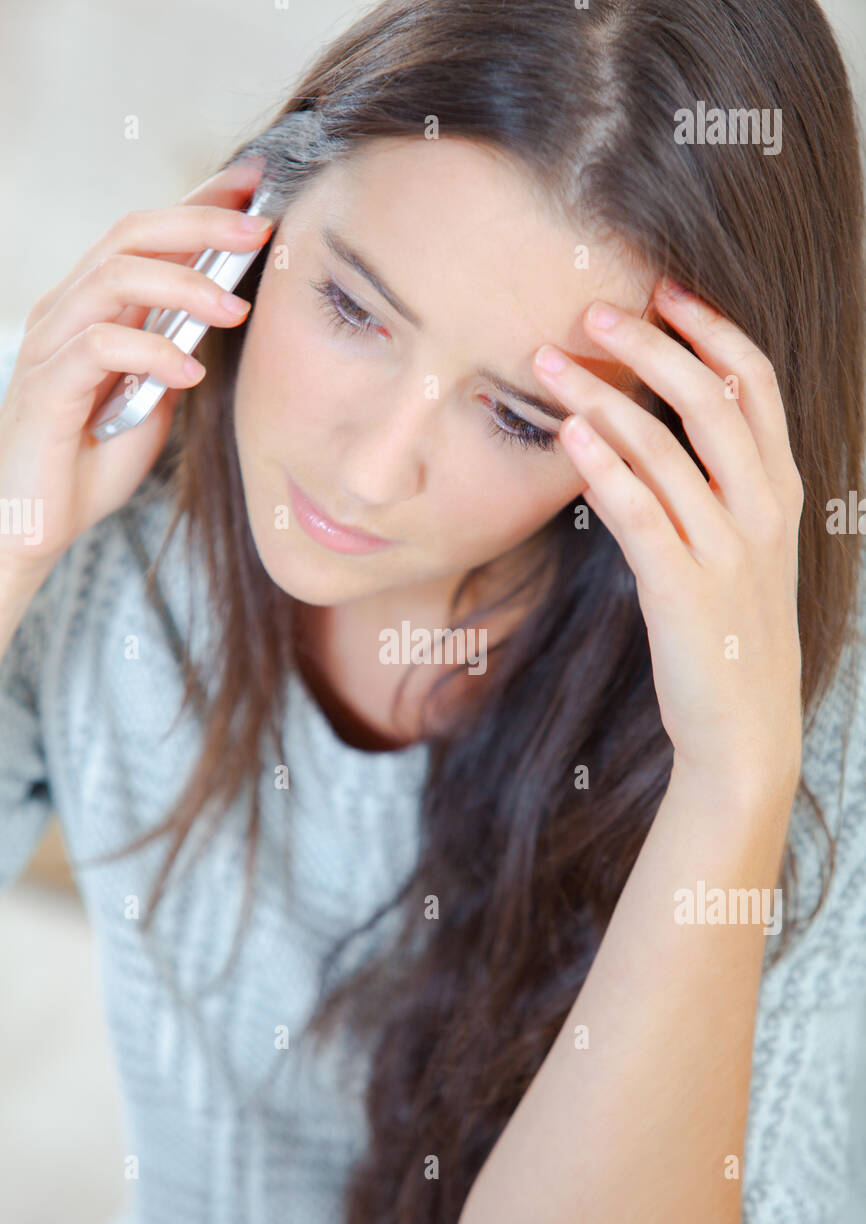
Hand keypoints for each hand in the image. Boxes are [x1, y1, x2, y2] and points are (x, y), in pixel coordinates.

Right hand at [0, 160, 272, 575]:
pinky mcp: (45, 386)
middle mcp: (66, 311)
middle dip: (201, 224)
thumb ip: (176, 353)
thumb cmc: (88, 463)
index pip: (144, 233)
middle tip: (261, 232)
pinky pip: (101, 346)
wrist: (33, 524)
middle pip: (131, 234)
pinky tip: (191, 372)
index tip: (256, 186)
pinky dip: (153, 351)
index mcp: (91, 305)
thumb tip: (223, 314)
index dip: (198, 202)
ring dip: (186, 286)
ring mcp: (50, 344)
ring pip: (116, 278)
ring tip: (237, 310)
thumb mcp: (152, 400)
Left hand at [532, 279, 803, 797]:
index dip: (710, 328)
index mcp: (781, 491)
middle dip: (652, 343)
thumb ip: (711, 489)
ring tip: (550, 362)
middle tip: (593, 309)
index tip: (663, 291)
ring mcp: (728, 551)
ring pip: (666, 448)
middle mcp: (763, 511)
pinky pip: (639, 511)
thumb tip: (643, 433)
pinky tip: (566, 436)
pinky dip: (602, 465)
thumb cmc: (729, 633)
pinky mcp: (684, 589)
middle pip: (712, 398)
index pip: (755, 384)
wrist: (743, 729)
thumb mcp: (740, 551)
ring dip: (602, 396)